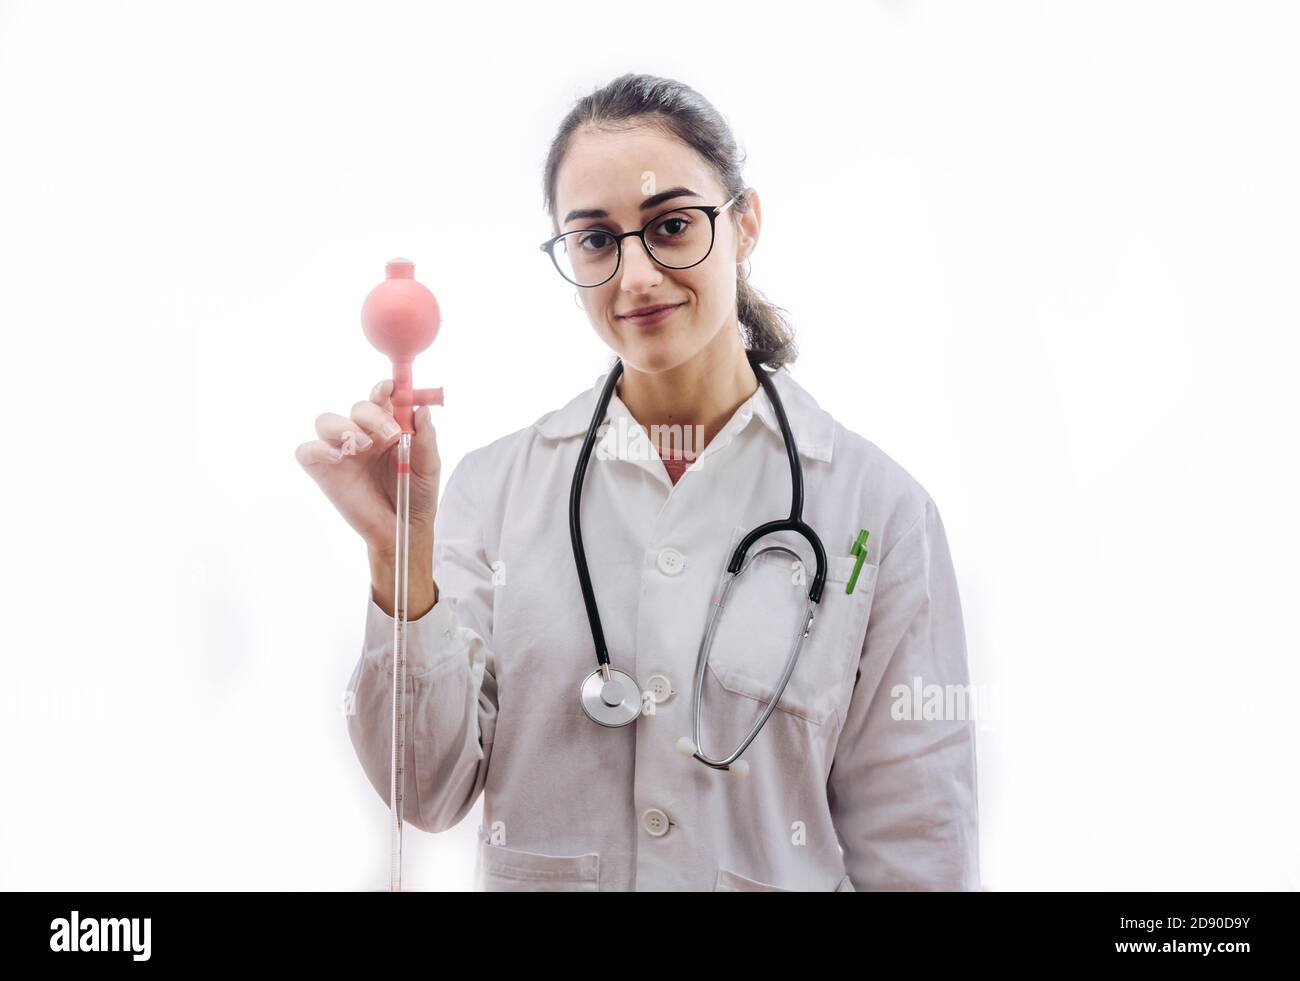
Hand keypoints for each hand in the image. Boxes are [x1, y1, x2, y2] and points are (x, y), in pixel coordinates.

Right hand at [295, 378, 440, 557]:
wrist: (404, 529)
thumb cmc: (416, 494)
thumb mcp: (429, 465)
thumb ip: (425, 437)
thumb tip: (421, 409)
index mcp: (387, 427)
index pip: (380, 399)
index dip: (382, 389)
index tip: (390, 388)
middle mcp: (362, 434)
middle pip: (356, 407)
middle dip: (372, 415)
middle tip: (391, 434)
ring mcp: (340, 452)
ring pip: (326, 421)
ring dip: (344, 427)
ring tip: (364, 445)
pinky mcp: (323, 471)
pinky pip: (306, 451)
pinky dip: (317, 448)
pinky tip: (337, 457)